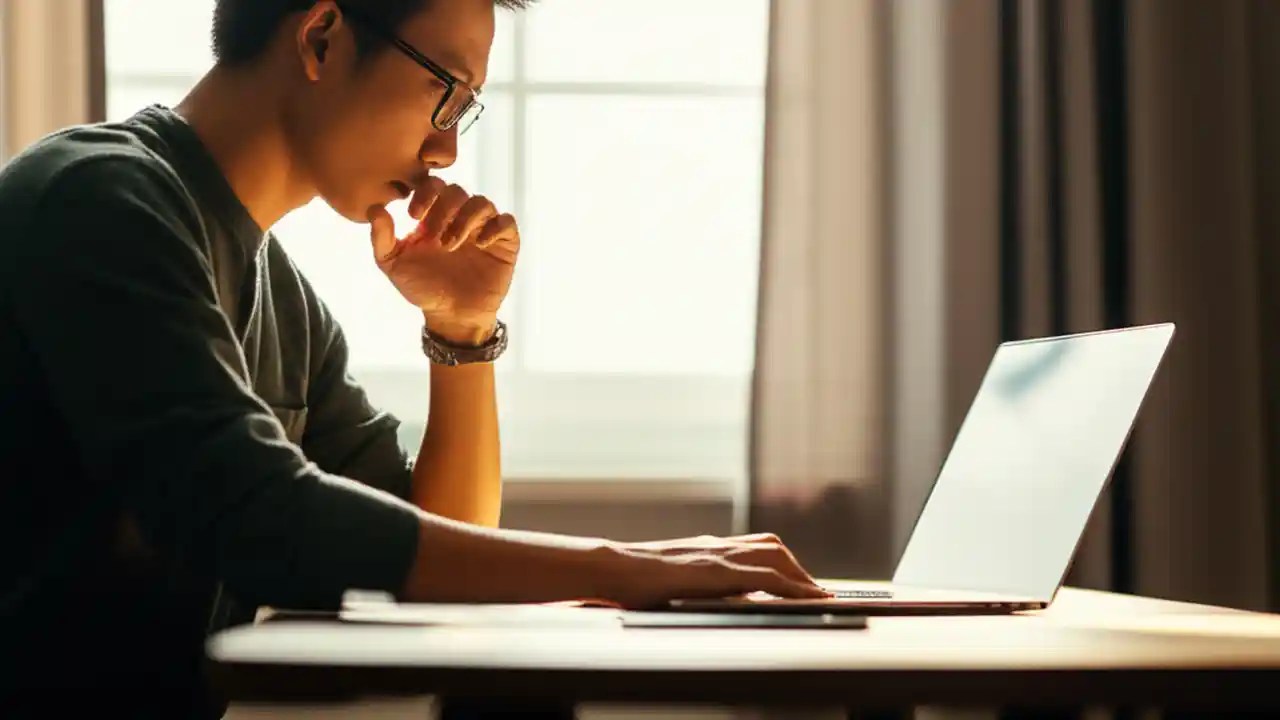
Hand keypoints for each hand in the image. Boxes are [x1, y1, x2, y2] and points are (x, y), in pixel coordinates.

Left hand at [368, 177, 518, 334]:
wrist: (452, 317)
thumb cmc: (422, 289)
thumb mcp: (394, 265)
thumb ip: (382, 238)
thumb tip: (374, 208)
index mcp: (435, 216)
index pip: (434, 186)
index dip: (425, 193)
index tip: (414, 215)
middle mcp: (460, 217)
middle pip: (457, 191)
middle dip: (444, 210)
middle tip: (434, 237)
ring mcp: (484, 229)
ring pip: (482, 202)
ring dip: (465, 220)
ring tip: (451, 245)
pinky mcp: (505, 244)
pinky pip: (507, 222)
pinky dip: (495, 227)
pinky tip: (481, 244)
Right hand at [599, 532, 829, 608]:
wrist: (613, 568)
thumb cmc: (635, 579)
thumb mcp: (676, 579)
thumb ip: (701, 584)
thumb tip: (729, 600)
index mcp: (707, 548)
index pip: (756, 547)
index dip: (783, 563)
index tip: (801, 581)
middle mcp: (717, 545)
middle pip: (772, 547)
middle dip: (797, 570)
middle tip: (815, 593)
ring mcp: (718, 555)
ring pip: (774, 556)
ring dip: (800, 576)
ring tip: (817, 597)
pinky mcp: (717, 570)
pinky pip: (765, 576)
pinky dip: (792, 586)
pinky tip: (805, 598)